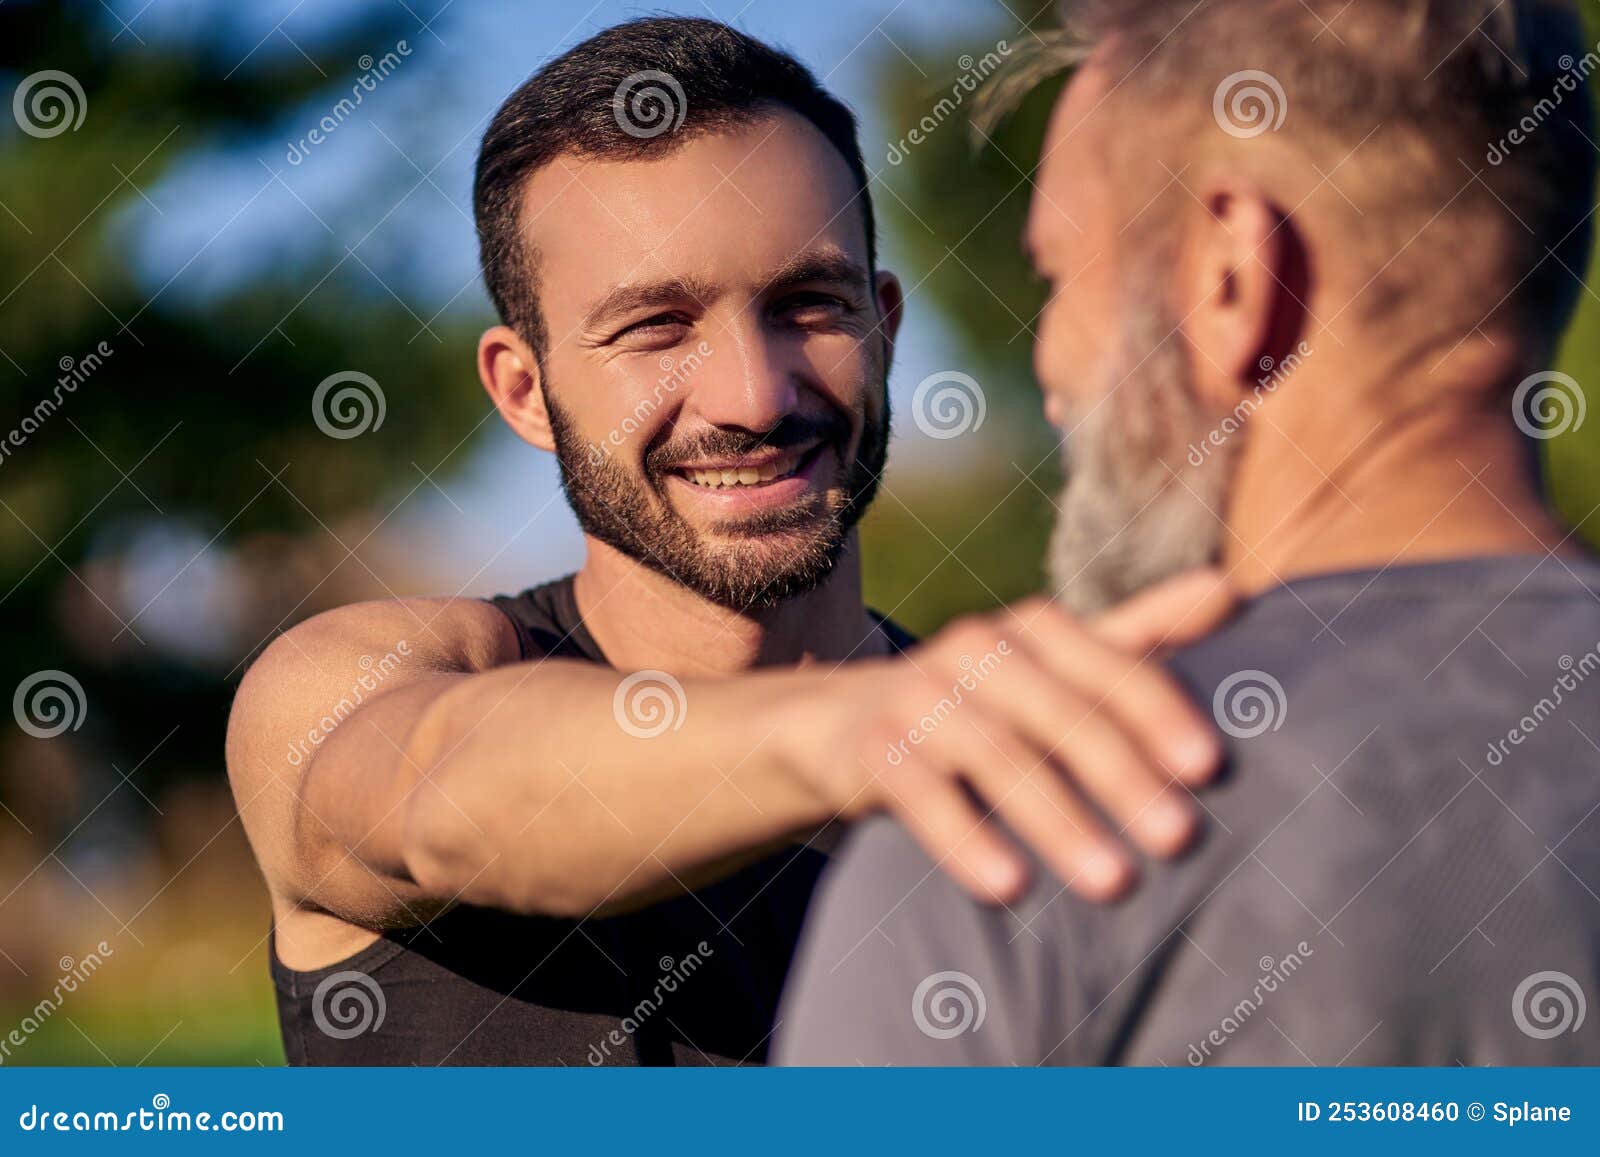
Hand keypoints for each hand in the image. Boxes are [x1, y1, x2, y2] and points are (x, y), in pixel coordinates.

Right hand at [795, 570, 1236, 904]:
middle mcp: (977, 650)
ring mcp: (920, 696)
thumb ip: (1144, 632)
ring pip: (995, 754)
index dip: (1158, 712)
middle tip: (1178, 839)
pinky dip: (965, 839)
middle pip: (1059, 711)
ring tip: (1112, 883)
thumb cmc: (988, 700)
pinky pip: (921, 793)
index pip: (1109, 666)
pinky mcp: (874, 747)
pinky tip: (1009, 889)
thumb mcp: (1060, 665)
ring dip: (1057, 820)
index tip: (1208, 768)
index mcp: (1036, 629)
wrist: (846, 722)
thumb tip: (1234, 590)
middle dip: (1122, 774)